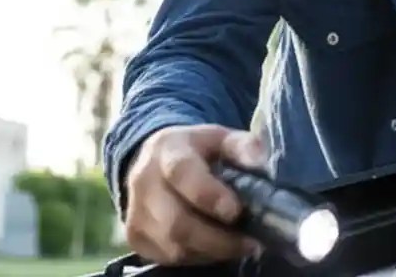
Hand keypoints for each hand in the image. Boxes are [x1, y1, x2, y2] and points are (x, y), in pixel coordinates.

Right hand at [124, 124, 269, 264]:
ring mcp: (135, 212)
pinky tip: (218, 248)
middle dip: (218, 239)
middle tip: (251, 242)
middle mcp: (144, 182)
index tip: (235, 211)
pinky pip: (168, 257)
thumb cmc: (197, 150)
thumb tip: (260, 159)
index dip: (208, 195)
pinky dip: (198, 257)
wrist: (154, 159)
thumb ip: (242, 146)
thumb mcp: (220, 138)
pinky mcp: (134, 236)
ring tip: (241, 246)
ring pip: (173, 246)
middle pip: (176, 223)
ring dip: (212, 251)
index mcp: (168, 150)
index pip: (182, 173)